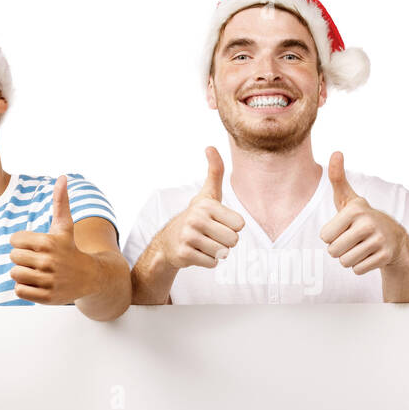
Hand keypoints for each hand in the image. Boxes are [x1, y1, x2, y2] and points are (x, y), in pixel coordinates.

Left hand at [9, 176, 101, 303]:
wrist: (90, 277)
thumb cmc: (71, 249)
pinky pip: (20, 291)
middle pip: (13, 258)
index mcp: (49, 242)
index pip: (14, 240)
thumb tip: (63, 176)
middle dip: (23, 259)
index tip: (37, 246)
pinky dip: (26, 288)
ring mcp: (48, 280)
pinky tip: (39, 284)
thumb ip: (61, 202)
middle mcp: (49, 262)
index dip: (23, 243)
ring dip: (23, 274)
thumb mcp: (65, 226)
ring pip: (15, 274)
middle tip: (39, 261)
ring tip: (39, 272)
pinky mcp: (47, 297)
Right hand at [155, 147, 244, 269]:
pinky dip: (208, 261)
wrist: (168, 241)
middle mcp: (196, 219)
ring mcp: (189, 237)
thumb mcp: (207, 195)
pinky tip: (197, 252)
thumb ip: (215, 172)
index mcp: (207, 205)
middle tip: (211, 236)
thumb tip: (210, 146)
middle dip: (226, 242)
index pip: (240, 225)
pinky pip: (212, 263)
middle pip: (233, 240)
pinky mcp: (184, 254)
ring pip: (223, 253)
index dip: (232, 227)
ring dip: (216, 252)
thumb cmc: (196, 217)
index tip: (219, 223)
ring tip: (204, 244)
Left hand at [319, 151, 408, 274]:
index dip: (331, 235)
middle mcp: (368, 223)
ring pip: (345, 262)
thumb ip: (337, 178)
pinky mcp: (385, 257)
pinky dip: (361, 266)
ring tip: (361, 247)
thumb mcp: (349, 199)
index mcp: (355, 209)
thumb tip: (336, 152)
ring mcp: (379, 241)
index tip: (344, 228)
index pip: (324, 236)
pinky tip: (370, 255)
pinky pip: (358, 270)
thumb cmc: (362, 218)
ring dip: (349, 258)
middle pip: (333, 252)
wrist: (394, 237)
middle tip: (353, 240)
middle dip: (339, 249)